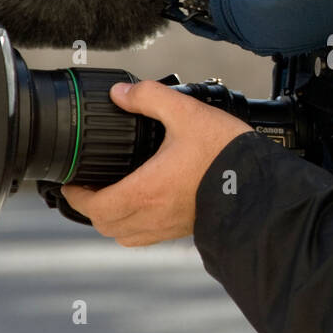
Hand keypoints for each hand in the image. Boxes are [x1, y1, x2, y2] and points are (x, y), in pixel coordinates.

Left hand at [61, 80, 251, 245]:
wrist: (261, 184)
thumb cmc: (224, 152)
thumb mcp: (185, 112)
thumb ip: (149, 97)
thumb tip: (121, 94)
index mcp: (145, 191)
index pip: (94, 206)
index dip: (76, 196)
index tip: (71, 182)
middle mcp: (153, 216)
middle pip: (105, 225)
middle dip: (91, 207)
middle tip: (88, 187)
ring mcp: (169, 227)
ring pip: (125, 236)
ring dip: (112, 220)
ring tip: (112, 198)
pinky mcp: (185, 230)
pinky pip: (147, 238)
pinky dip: (135, 227)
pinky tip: (145, 205)